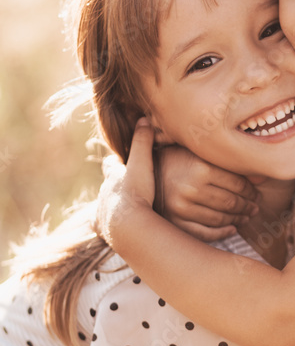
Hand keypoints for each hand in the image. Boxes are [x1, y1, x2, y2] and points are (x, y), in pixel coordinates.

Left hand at [96, 118, 155, 247]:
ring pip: (103, 204)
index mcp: (113, 176)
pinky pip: (99, 224)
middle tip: (126, 185)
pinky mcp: (101, 227)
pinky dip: (105, 224)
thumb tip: (144, 117)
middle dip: (114, 184)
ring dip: (111, 204)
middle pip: (107, 184)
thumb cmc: (136, 193)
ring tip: (121, 208)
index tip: (122, 160)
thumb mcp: (143, 163)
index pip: (111, 164)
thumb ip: (143, 141)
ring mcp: (101, 211)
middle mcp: (103, 192)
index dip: (116, 161)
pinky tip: (110, 228)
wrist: (127, 225)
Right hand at [156, 144, 259, 242]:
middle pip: (230, 202)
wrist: (142, 172)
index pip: (237, 184)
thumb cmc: (176, 158)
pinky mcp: (174, 222)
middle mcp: (191, 188)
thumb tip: (260, 179)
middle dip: (247, 206)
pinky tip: (232, 229)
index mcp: (200, 168)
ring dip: (237, 219)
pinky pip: (204, 233)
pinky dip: (221, 233)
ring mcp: (182, 208)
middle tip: (255, 207)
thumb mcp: (200, 153)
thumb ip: (227, 163)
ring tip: (246, 217)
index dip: (251, 191)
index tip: (256, 194)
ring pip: (220, 218)